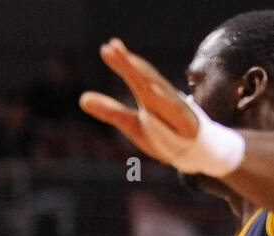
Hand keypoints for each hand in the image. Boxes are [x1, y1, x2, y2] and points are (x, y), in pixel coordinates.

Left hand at [80, 37, 198, 165]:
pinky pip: (172, 109)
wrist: (191, 151)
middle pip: (143, 76)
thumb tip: (82, 98)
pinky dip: (164, 98)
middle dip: (128, 63)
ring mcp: (174, 107)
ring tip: (129, 62)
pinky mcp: (185, 121)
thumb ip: (109, 110)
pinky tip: (153, 89)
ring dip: (144, 75)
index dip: (121, 61)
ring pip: (156, 89)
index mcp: (148, 94)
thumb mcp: (130, 124)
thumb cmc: (160, 134)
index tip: (108, 47)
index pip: (133, 74)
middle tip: (111, 47)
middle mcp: (161, 96)